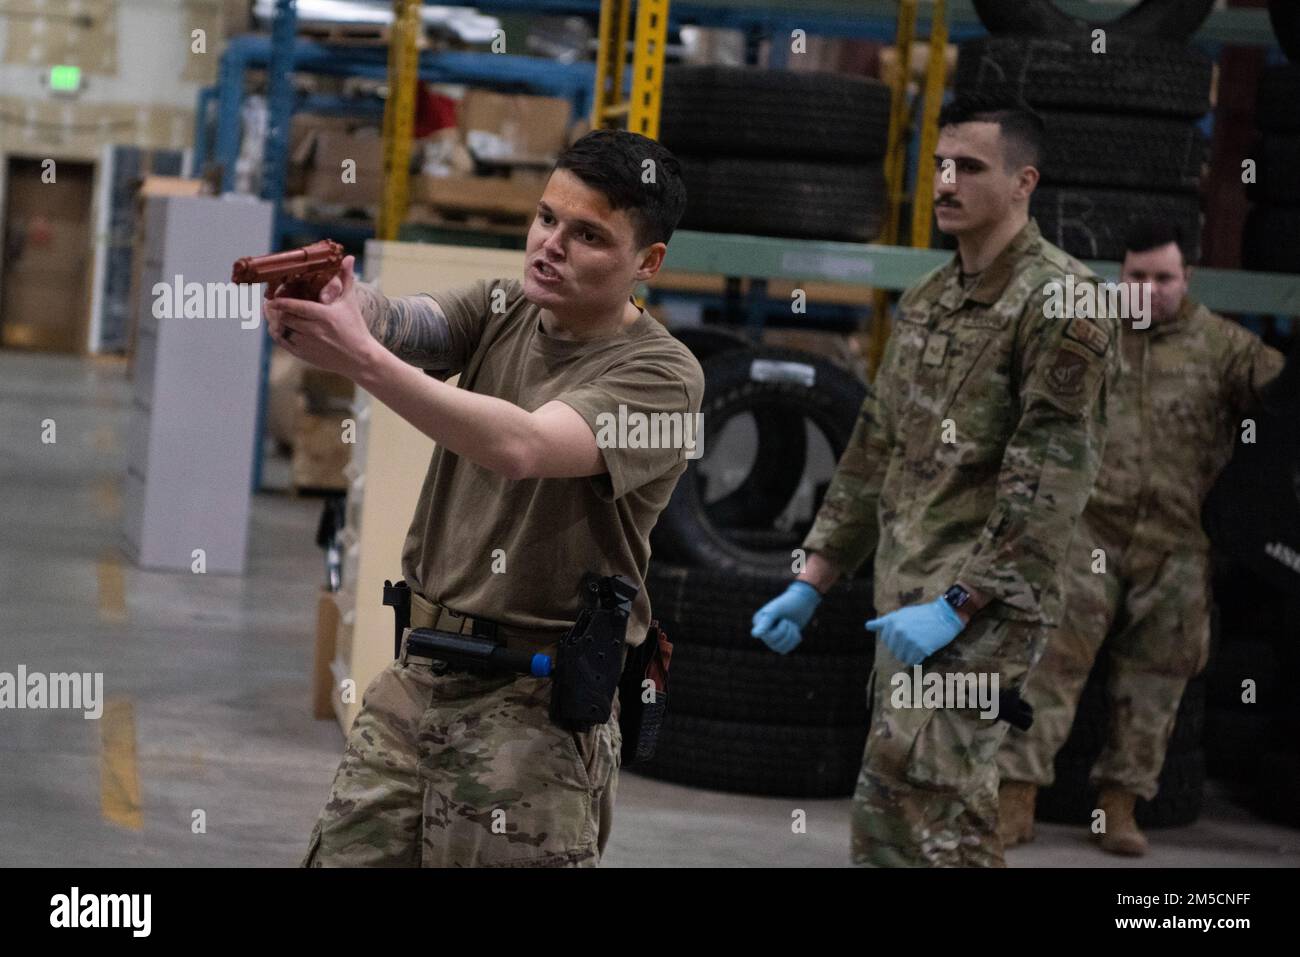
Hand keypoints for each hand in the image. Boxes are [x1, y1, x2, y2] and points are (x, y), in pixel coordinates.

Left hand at [264, 255, 378, 379]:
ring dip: (274, 322)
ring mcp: (308, 344)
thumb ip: (346, 278)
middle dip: (275, 311)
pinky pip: (284, 343)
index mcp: (325, 316)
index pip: (296, 307)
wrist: (359, 358)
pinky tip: (276, 327)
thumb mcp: (350, 302)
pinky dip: (277, 334)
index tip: (272, 298)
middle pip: (286, 318)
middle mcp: (315, 330)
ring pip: (282, 330)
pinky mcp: (304, 355)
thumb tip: (348, 258)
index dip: (281, 302)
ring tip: (270, 313)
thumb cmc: (355, 328)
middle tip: (268, 304)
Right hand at [751, 581, 821, 654]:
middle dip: (787, 632)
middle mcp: (763, 631)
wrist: (802, 601)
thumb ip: (765, 622)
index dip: (780, 630)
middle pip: (774, 644)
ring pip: (781, 649)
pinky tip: (795, 629)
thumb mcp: (776, 610)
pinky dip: (794, 640)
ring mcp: (772, 637)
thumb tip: (754, 635)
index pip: (767, 636)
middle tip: (789, 620)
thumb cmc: (788, 603)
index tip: (785, 619)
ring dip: (791, 637)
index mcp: (759, 622)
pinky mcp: (782, 641)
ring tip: (792, 624)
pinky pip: (787, 649)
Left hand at [865, 597, 963, 665]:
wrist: (944, 615)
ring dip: (910, 655)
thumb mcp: (900, 614)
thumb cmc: (922, 614)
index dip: (896, 641)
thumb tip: (867, 626)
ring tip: (919, 644)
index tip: (906, 635)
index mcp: (892, 622)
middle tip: (915, 639)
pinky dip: (918, 658)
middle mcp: (898, 631)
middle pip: (894, 651)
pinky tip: (924, 648)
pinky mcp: (920, 649)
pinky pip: (913, 661)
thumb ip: (883, 622)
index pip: (886, 641)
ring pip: (903, 658)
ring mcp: (909, 640)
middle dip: (903, 649)